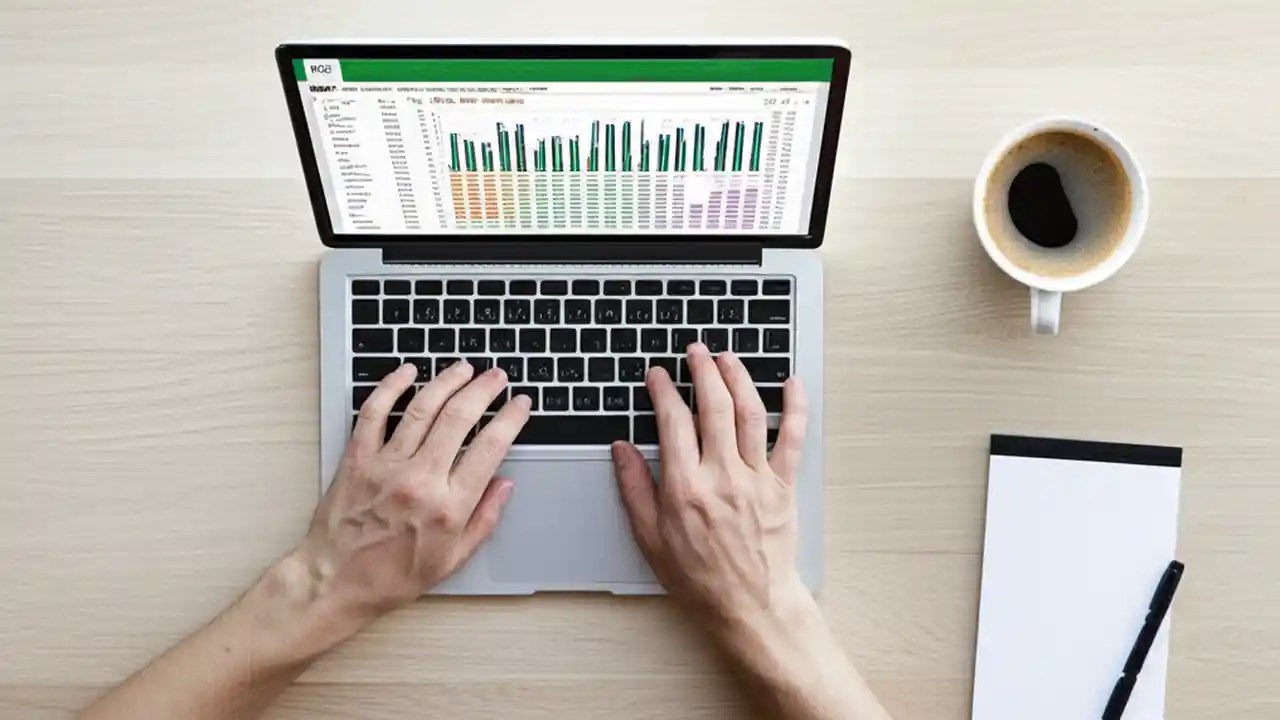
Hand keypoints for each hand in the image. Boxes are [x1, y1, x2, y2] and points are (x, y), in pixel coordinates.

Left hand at [293, 361, 530, 629]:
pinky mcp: (357, 459)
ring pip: (422, 408)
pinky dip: (391, 386)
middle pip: (459, 418)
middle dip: (484, 390)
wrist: (334, 581)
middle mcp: (419, 481)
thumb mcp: (452, 560)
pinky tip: (407, 372)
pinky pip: (374, 412)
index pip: (490, 448)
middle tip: (496, 377)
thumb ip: (484, 520)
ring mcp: (386, 466)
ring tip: (463, 369)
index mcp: (448, 507)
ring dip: (447, 381)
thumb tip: (505, 485)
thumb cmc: (391, 576)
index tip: (519, 405)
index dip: (510, 419)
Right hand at [610, 343, 808, 629]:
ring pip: (750, 413)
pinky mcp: (783, 487)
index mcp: (686, 489)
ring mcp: (757, 480)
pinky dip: (795, 407)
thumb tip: (621, 450)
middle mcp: (723, 478)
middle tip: (694, 352)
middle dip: (702, 370)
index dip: (663, 390)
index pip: (673, 422)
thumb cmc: (701, 579)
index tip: (657, 376)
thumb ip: (634, 489)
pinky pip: (793, 438)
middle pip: (713, 407)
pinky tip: (791, 384)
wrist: (750, 606)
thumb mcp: (651, 539)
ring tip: (727, 357)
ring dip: (738, 378)